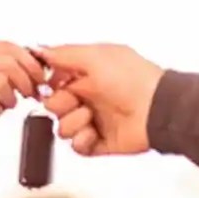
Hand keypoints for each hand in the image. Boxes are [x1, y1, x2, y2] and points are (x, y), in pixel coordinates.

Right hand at [36, 44, 163, 155]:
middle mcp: (89, 96)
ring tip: (89, 117)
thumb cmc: (133, 79)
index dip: (47, 83)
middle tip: (75, 101)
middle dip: (59, 104)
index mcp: (88, 73)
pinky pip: (77, 146)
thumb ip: (64, 53)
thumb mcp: (95, 56)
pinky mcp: (100, 141)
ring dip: (72, 122)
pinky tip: (92, 132)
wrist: (157, 109)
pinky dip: (81, 140)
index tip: (49, 84)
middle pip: (53, 105)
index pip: (54, 80)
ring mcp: (94, 120)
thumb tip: (41, 50)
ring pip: (63, 127)